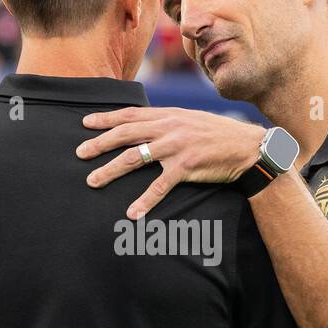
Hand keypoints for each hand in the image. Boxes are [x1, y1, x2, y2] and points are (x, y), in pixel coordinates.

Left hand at [76, 107, 265, 218]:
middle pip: (125, 135)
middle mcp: (169, 128)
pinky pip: (159, 186)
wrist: (248, 147)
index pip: (130, 114)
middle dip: (99, 144)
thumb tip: (144, 126)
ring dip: (111, 170)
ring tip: (93, 181)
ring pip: (135, 158)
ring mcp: (176, 147)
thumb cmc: (219, 135)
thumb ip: (167, 122)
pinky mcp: (186, 167)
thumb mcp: (190, 120)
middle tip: (80, 153)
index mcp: (168, 115)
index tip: (85, 123)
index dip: (106, 118)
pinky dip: (144, 201)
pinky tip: (132, 212)